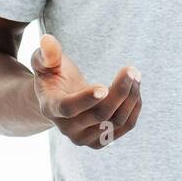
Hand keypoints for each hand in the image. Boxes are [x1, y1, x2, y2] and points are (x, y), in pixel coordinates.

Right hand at [30, 34, 141, 148]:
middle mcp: (68, 128)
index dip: (86, 99)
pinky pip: (125, 126)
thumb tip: (47, 39)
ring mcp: (86, 138)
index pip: (68, 108)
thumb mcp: (46, 63)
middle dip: (120, 90)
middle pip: (100, 114)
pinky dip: (134, 106)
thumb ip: (47, 53)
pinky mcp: (102, 140)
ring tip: (135, 74)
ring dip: (131, 97)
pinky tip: (135, 88)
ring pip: (116, 121)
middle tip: (132, 69)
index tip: (104, 87)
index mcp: (51, 108)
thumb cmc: (54, 76)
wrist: (61, 99)